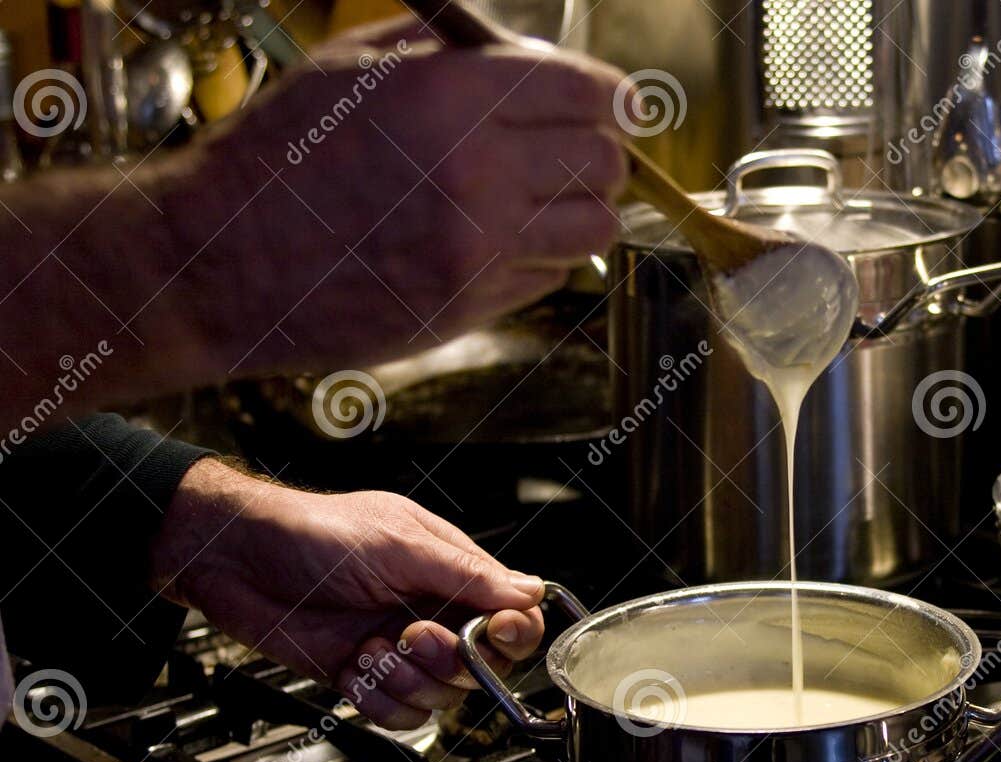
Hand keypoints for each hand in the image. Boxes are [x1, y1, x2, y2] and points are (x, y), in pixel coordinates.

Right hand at [149, 18, 628, 378]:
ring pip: (592, 229)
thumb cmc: (278, 156)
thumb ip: (446, 51)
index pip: (584, 92)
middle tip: (578, 151)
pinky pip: (547, 277)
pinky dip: (540, 257)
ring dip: (581, 211)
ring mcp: (476, 251)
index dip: (613, 98)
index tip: (618, 106)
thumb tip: (526, 53)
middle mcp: (475, 175)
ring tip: (544, 200)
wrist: (219, 260)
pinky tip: (499, 241)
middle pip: (603, 164)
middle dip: (600, 152)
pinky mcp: (468, 307)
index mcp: (448, 98)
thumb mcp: (349, 68)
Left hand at [150, 458, 544, 728]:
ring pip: (442, 697)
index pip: (515, 613)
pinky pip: (399, 715)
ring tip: (371, 649)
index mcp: (452, 572)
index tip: (497, 633)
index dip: (516, 632)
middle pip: (483, 666)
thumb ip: (467, 574)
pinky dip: (378, 701)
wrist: (234, 559)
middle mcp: (432, 611)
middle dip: (450, 660)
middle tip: (411, 636)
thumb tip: (530, 591)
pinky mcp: (364, 677)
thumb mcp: (398, 543)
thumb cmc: (311, 532)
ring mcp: (399, 648)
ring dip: (408, 681)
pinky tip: (353, 667)